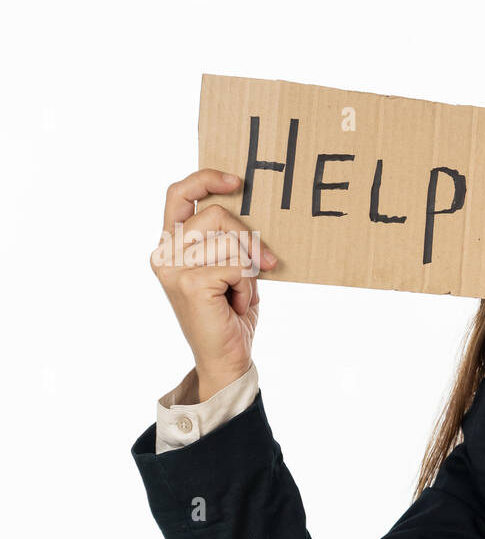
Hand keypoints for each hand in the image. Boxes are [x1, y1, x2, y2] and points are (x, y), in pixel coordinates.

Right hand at [150, 169, 278, 395]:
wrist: (226, 358)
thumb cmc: (231, 313)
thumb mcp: (230, 268)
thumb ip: (228, 240)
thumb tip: (249, 208)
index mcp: (170, 245)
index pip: (179, 194)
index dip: (206, 179)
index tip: (237, 182)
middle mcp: (164, 253)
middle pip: (216, 214)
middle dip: (249, 237)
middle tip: (267, 262)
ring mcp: (173, 268)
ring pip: (230, 241)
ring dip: (249, 269)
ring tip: (239, 293)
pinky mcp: (189, 283)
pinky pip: (237, 266)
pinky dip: (247, 286)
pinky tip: (237, 304)